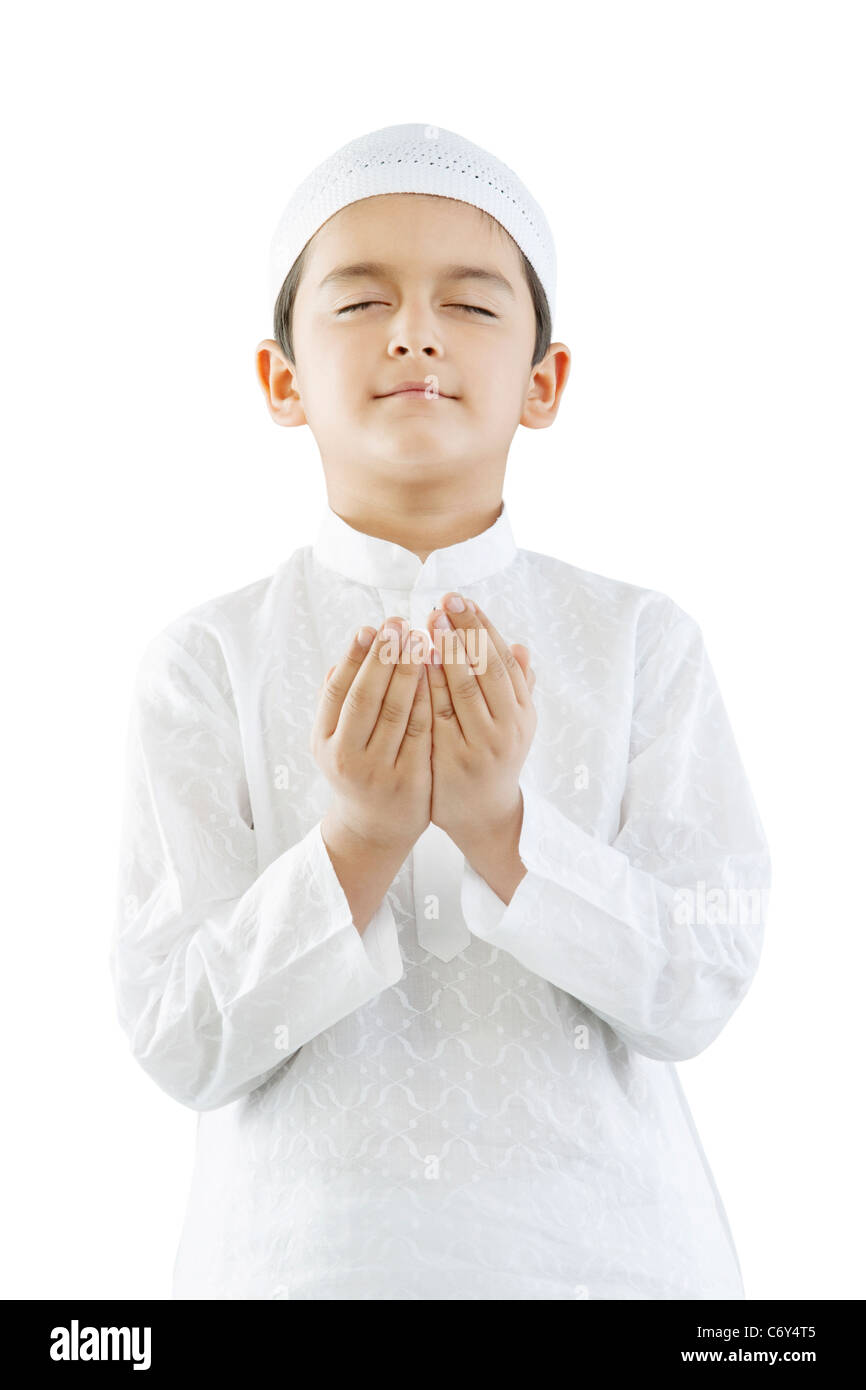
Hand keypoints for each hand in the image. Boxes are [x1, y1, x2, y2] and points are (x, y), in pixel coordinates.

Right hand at [311, 618, 431, 849]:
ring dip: (409, 671)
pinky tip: (437, 674)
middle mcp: (346, 757)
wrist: (375, 827)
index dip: (354, 657)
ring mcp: (378, 771)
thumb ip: (336, 703)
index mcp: (323, 741)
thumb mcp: (335, 740)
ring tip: (421, 639)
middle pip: (365, 697)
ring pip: (396, 712)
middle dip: (383, 657)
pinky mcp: (409, 781)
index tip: (371, 627)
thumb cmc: (357, 769)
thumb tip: (340, 660)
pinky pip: (421, 732)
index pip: (337, 690)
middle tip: (399, 624)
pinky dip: (428, 700)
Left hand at [424, 593, 536, 848]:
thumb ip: (517, 686)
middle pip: (485, 667)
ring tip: (427, 623)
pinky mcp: (452, 759)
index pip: (502, 658)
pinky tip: (414, 663)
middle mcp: (507, 726)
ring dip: (445, 652)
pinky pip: (437, 715)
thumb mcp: (513, 723)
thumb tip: (522, 645)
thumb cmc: (493, 759)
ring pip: (463, 688)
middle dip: (464, 630)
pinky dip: (427, 686)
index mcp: (522, 711)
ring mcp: (480, 744)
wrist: (482, 815)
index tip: (462, 599)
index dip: (482, 626)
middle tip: (443, 601)